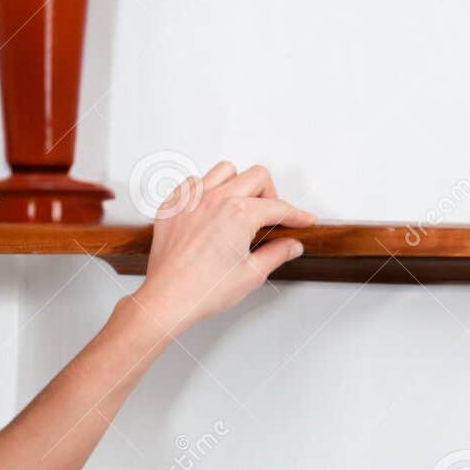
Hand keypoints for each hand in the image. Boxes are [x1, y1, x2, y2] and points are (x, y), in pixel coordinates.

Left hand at [130, 161, 314, 340]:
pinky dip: (206, 190)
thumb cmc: (203, 290)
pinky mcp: (173, 206)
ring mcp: (192, 200)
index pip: (278, 207)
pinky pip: (193, 182)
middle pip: (257, 176)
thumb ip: (276, 254)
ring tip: (240, 207)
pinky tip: (210, 209)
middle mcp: (215, 199)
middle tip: (271, 217)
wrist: (168, 298)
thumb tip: (291, 245)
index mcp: (239, 214)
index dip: (296, 215)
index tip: (302, 219)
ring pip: (224, 171)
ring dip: (238, 184)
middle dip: (271, 194)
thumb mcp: (251, 275)